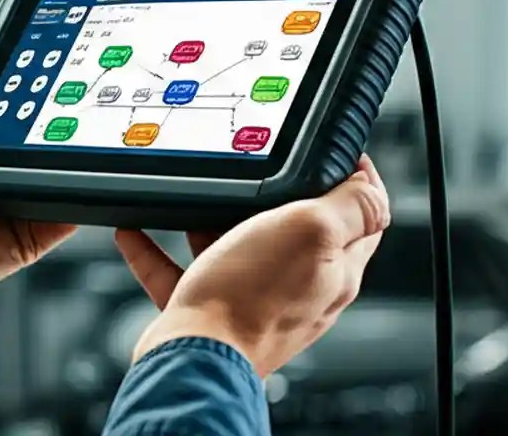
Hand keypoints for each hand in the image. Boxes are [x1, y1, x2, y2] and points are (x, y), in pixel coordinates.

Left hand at [0, 22, 76, 310]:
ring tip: (82, 123)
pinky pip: (67, 211)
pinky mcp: (33, 232)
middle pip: (46, 135)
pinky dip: (80, 193)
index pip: (21, 107)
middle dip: (63, 112)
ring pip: (62, 170)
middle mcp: (4, 168)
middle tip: (78, 87)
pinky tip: (84, 169)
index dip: (39, 84)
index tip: (56, 56)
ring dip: (73, 150)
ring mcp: (22, 199)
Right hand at [116, 156, 389, 377]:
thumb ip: (350, 206)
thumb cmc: (250, 298)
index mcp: (335, 269)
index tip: (332, 152)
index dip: (354, 181)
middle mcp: (299, 289)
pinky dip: (158, 251)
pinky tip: (135, 232)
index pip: (363, 220)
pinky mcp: (210, 313)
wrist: (194, 356)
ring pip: (236, 250)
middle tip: (253, 168)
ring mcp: (253, 302)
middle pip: (296, 232)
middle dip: (272, 197)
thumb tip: (373, 185)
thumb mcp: (312, 231)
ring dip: (210, 221)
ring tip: (191, 195)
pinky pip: (181, 273)